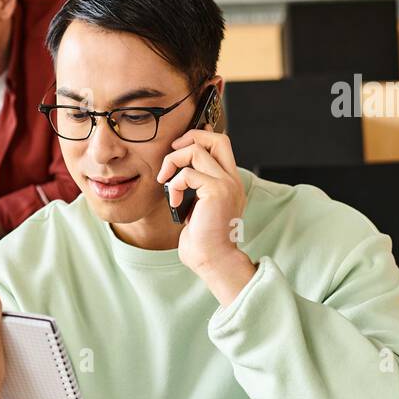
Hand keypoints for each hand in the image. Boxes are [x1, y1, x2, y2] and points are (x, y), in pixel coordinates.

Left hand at [156, 129, 256, 303]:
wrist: (213, 260)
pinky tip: (174, 201)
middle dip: (190, 138)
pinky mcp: (216, 191)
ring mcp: (227, 184)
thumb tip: (178, 173)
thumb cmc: (202, 240)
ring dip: (173, 162)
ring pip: (197, 151)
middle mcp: (232, 180)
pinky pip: (187, 174)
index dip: (200, 138)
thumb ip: (195, 188)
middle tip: (172, 154)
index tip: (178, 148)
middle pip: (216, 139)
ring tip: (165, 180)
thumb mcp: (198, 207)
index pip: (221, 145)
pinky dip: (174, 185)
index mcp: (230, 182)